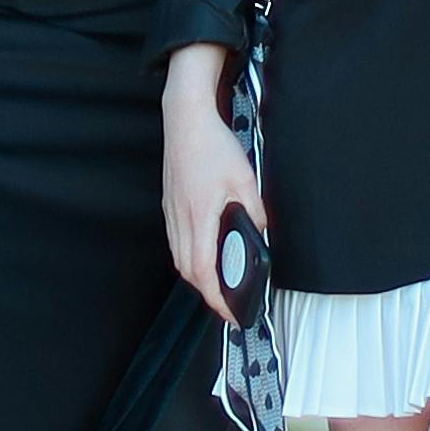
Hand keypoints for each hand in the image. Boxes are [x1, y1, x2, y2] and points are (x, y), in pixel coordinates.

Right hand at [156, 72, 259, 309]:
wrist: (185, 118)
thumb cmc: (212, 144)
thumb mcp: (245, 179)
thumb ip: (254, 211)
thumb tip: (260, 233)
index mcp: (199, 215)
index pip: (203, 271)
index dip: (216, 298)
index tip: (230, 311)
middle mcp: (181, 218)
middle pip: (188, 271)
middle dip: (207, 292)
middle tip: (228, 301)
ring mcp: (171, 212)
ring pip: (180, 257)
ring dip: (197, 275)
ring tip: (218, 281)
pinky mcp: (169, 204)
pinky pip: (176, 241)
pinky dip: (190, 255)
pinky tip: (203, 251)